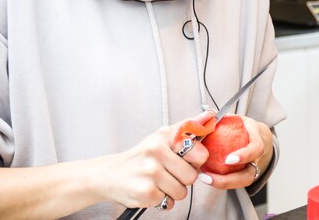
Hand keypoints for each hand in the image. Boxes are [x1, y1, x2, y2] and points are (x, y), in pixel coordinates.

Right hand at [87, 112, 212, 209]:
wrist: (109, 174)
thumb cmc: (140, 156)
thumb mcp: (162, 137)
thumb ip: (189, 127)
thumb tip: (210, 116)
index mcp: (164, 137)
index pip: (200, 153)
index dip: (196, 160)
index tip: (187, 159)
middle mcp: (157, 153)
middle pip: (192, 176)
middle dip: (183, 178)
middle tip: (169, 172)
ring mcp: (151, 173)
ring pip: (182, 191)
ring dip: (173, 190)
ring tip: (159, 182)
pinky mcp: (147, 192)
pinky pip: (169, 202)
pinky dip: (162, 199)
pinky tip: (151, 189)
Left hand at [204, 116, 273, 190]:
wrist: (254, 135)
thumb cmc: (241, 126)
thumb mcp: (234, 118)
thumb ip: (221, 118)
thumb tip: (208, 115)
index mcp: (257, 136)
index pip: (256, 148)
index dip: (245, 155)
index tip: (228, 160)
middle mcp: (258, 156)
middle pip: (250, 174)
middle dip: (230, 180)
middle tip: (209, 177)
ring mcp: (253, 168)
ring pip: (243, 182)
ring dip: (223, 184)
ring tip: (205, 179)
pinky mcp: (245, 175)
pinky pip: (235, 182)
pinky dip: (221, 182)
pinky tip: (206, 178)